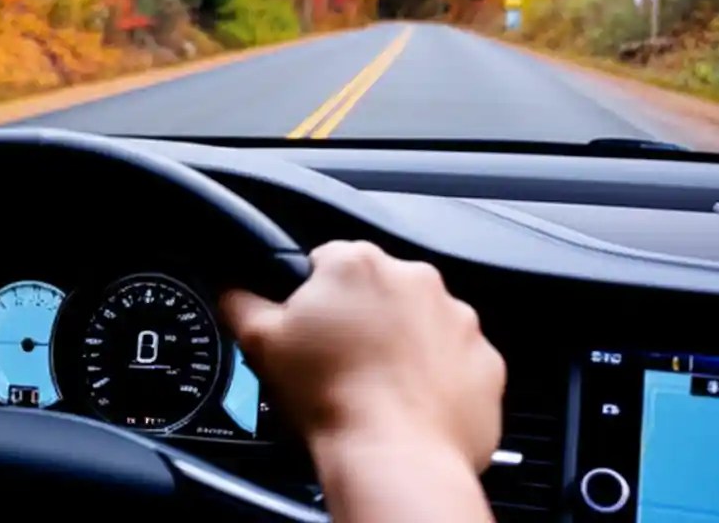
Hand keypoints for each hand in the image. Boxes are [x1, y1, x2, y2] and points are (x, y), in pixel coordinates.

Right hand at [220, 240, 504, 471]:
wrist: (393, 458)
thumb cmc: (330, 400)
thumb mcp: (261, 344)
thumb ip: (241, 303)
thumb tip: (233, 291)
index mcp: (358, 263)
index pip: (327, 261)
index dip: (313, 298)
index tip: (311, 330)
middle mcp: (415, 279)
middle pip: (377, 290)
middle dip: (361, 319)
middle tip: (338, 363)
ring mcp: (458, 320)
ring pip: (420, 324)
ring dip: (401, 346)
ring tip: (375, 388)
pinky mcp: (486, 361)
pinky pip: (456, 362)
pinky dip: (436, 378)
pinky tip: (409, 403)